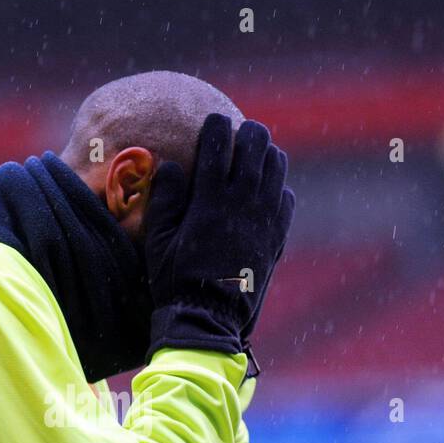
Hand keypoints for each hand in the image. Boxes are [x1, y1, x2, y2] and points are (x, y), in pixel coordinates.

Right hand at [143, 114, 295, 357]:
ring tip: (251, 161)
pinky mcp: (277, 236)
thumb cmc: (175, 280)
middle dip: (246, 132)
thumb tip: (172, 165)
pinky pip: (286, 197)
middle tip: (236, 138)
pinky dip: (277, 188)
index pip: (219, 141)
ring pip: (277, 164)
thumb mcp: (156, 239)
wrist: (209, 318)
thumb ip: (164, 198)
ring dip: (265, 156)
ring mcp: (265, 217)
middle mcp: (243, 201)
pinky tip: (263, 195)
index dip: (215, 125)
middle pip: (257, 142)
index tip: (210, 124)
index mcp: (210, 197)